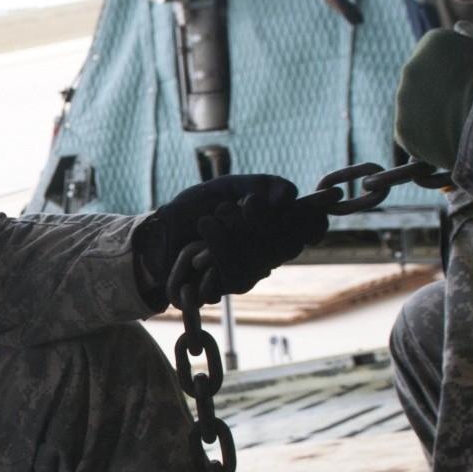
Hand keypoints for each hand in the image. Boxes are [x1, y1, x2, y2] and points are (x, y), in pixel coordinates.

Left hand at [135, 174, 325, 304]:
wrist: (159, 235)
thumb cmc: (195, 209)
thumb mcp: (227, 187)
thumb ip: (260, 184)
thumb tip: (289, 197)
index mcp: (276, 223)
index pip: (314, 227)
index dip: (311, 222)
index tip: (288, 210)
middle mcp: (271, 250)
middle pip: (288, 244)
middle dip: (257, 223)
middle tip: (229, 208)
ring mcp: (254, 271)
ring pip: (262, 261)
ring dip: (229, 237)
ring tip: (205, 223)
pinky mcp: (231, 287)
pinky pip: (237, 275)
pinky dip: (215, 254)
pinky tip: (197, 250)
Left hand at [395, 25, 472, 169]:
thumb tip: (459, 28)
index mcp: (432, 43)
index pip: (438, 50)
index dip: (457, 63)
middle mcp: (410, 69)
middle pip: (425, 77)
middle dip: (442, 86)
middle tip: (467, 100)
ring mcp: (403, 101)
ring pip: (417, 105)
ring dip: (433, 111)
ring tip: (460, 122)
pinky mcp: (402, 130)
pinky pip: (413, 132)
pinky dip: (427, 135)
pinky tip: (449, 138)